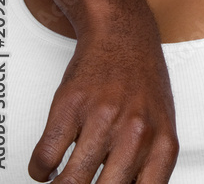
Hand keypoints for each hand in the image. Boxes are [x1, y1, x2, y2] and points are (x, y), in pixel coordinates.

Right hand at [28, 19, 177, 183]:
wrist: (123, 35)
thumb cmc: (142, 82)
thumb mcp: (160, 125)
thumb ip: (149, 162)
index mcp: (162, 141)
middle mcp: (136, 132)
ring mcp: (103, 118)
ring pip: (70, 182)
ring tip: (62, 181)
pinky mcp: (71, 107)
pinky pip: (46, 157)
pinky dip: (40, 170)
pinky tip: (48, 166)